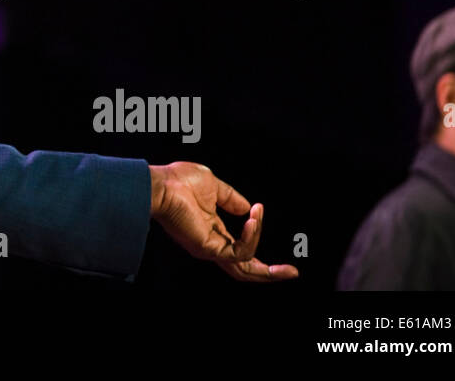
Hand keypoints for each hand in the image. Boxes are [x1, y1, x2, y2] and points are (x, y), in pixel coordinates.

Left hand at [148, 161, 298, 282]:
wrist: (161, 184)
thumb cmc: (179, 181)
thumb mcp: (216, 187)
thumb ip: (233, 200)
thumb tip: (250, 207)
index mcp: (213, 231)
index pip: (241, 251)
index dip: (261, 253)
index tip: (283, 255)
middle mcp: (212, 244)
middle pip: (245, 269)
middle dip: (271, 273)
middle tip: (293, 272)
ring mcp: (210, 248)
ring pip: (245, 267)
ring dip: (261, 245)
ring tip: (258, 217)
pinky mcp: (209, 248)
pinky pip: (239, 251)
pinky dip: (251, 236)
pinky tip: (253, 219)